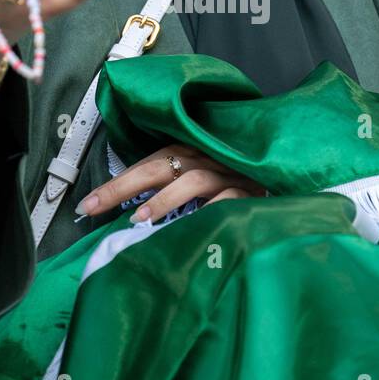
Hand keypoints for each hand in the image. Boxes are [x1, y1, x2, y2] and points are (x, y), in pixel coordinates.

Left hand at [76, 144, 266, 223]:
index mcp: (194, 152)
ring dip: (163, 200)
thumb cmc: (238, 183)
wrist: (290, 177)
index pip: (150, 161)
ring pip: (193, 180)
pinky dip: (207, 212)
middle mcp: (209, 158)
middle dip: (125, 186)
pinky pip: (227, 202)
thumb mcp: (203, 181)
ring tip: (138, 221)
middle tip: (94, 207)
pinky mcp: (252, 193)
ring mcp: (231, 174)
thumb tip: (130, 213)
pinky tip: (190, 227)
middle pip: (162, 165)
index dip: (118, 181)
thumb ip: (171, 190)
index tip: (88, 205)